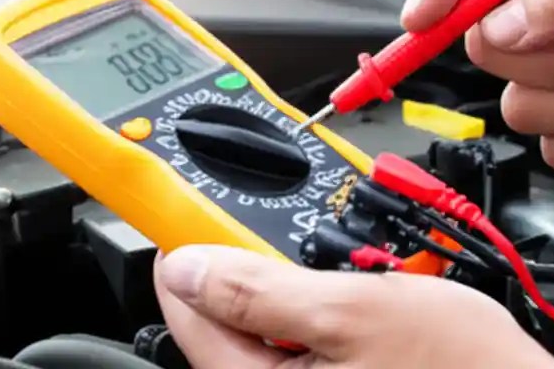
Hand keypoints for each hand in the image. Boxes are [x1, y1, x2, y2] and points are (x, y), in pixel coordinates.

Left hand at [154, 245, 553, 368]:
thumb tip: (190, 264)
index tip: (193, 207)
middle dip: (258, 270)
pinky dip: (325, 311)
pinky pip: (306, 346)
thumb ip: (261, 290)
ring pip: (270, 331)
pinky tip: (365, 296)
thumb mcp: (355, 309)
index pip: (188, 315)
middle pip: (227, 324)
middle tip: (302, 239)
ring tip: (353, 273)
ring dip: (299, 288)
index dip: (190, 248)